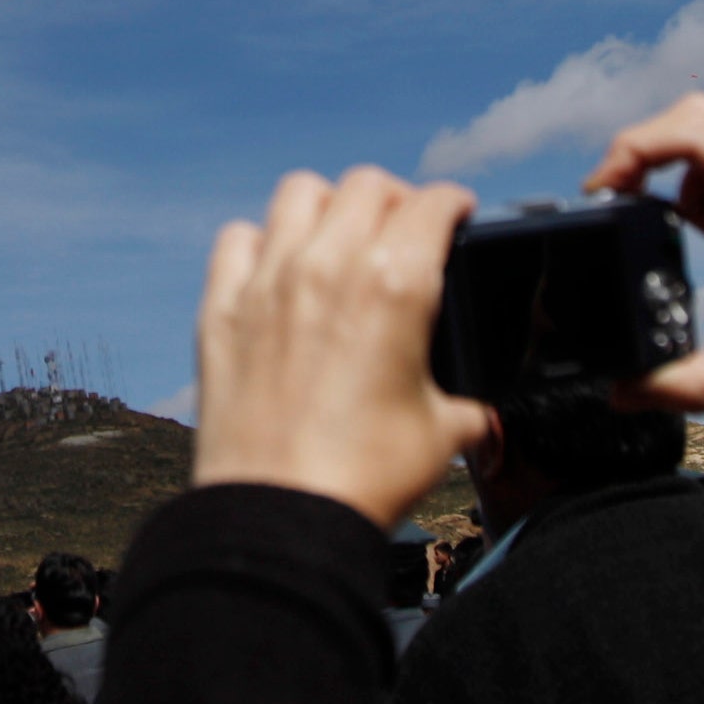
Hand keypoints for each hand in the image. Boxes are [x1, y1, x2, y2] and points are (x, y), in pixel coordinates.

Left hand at [191, 166, 494, 525]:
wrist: (281, 517)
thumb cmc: (365, 478)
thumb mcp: (443, 433)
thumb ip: (468, 407)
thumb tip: (481, 417)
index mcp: (397, 284)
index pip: (433, 204)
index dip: (454, 204)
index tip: (456, 214)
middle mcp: (330, 265)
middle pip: (368, 186)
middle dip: (396, 200)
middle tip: (404, 229)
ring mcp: (268, 282)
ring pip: (300, 193)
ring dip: (329, 206)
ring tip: (339, 238)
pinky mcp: (221, 308)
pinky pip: (237, 239)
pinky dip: (262, 243)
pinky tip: (276, 270)